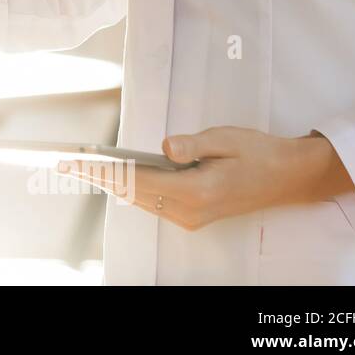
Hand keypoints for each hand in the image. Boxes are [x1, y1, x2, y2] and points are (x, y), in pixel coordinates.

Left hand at [56, 127, 354, 230]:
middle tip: (65, 165)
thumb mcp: (225, 138)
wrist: (288, 177)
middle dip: (99, 178)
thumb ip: (191, 145)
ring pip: (141, 199)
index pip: (137, 181)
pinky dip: (132, 188)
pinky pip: (154, 201)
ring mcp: (191, 216)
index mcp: (197, 191)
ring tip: (83, 168)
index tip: (76, 164)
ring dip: (112, 184)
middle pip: (132, 193)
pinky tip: (116, 175)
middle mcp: (190, 210)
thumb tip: (163, 148)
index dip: (103, 172)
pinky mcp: (193, 215)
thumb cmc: (259, 153)